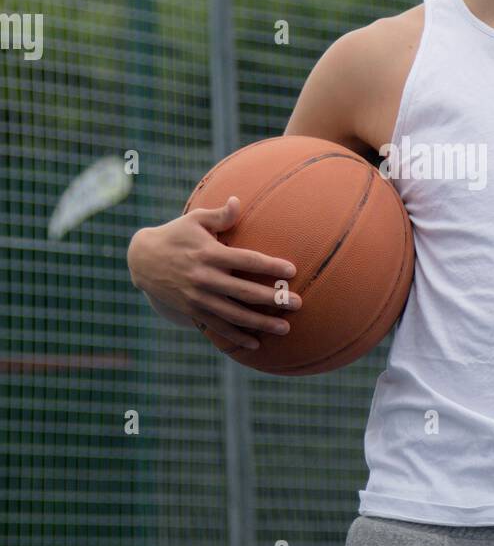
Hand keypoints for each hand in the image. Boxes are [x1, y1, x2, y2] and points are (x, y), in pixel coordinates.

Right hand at [128, 196, 301, 349]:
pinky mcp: (192, 310)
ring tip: (285, 328)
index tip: (292, 270)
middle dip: (274, 299)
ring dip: (261, 323)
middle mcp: (205, 277)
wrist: (142, 260)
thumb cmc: (176, 235)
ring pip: (235, 314)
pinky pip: (218, 327)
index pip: (246, 260)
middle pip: (245, 291)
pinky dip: (237, 336)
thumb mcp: (195, 219)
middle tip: (298, 304)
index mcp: (210, 253)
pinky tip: (255, 343)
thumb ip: (220, 215)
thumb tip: (238, 201)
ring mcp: (198, 297)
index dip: (270, 266)